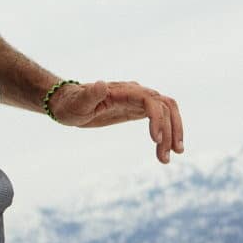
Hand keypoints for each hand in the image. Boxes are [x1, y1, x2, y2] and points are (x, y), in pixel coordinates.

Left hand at [49, 80, 184, 164]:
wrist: (69, 103)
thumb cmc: (71, 103)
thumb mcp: (77, 102)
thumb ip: (90, 94)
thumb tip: (101, 84)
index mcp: (124, 91)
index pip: (150, 100)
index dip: (157, 118)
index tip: (155, 140)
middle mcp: (136, 93)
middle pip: (166, 107)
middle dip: (171, 130)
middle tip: (168, 155)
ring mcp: (139, 101)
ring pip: (167, 113)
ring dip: (173, 133)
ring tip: (168, 158)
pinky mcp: (137, 110)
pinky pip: (159, 119)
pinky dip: (166, 134)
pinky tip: (163, 152)